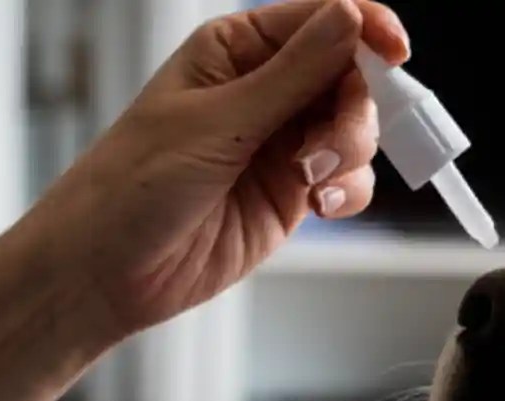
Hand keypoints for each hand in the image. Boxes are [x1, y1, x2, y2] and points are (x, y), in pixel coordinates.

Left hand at [17, 0, 408, 339]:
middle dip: (354, 113)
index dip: (365, 30)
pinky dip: (348, 191)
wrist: (108, 272)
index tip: (396, 53)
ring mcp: (282, 143)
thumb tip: (350, 19)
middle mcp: (264, 90)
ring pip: (354, 130)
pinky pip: (348, 178)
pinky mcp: (292, 192)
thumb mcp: (218, 122)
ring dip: (349, 154)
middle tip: (330, 151)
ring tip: (314, 185)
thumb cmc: (132, 186)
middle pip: (350, 78)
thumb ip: (293, 74)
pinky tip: (320, 206)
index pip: (320, 20)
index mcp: (236, 50)